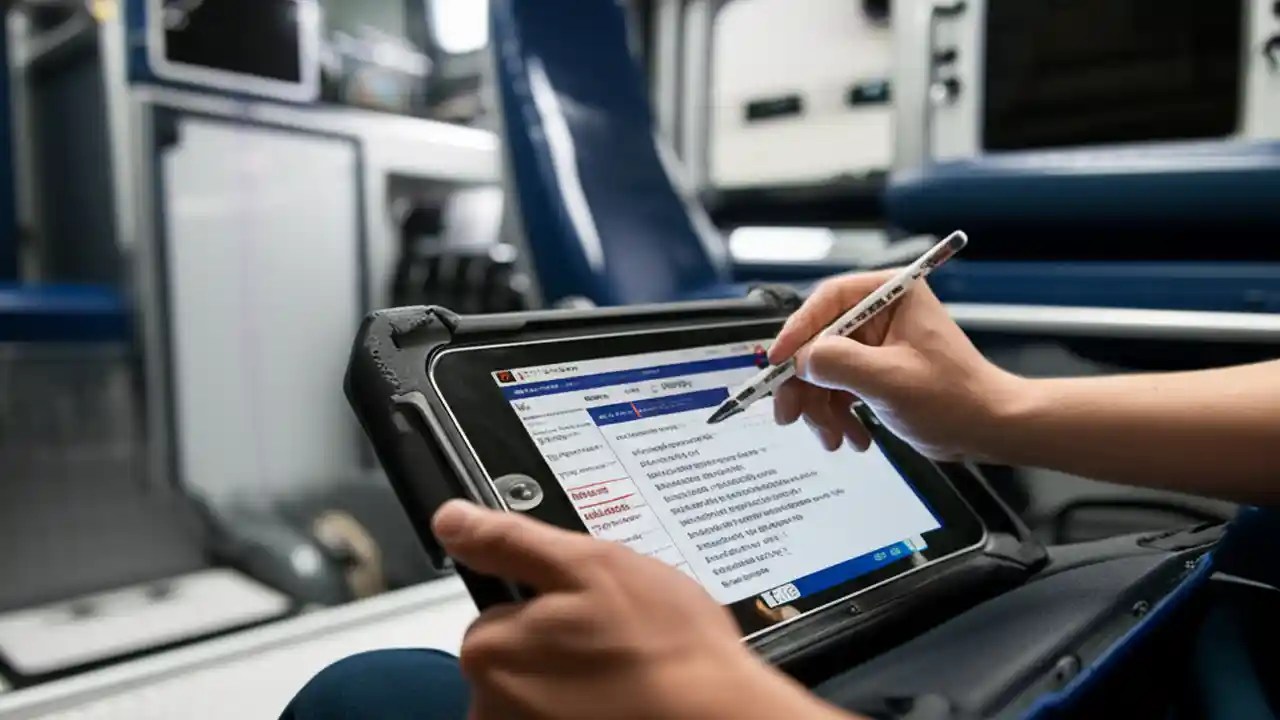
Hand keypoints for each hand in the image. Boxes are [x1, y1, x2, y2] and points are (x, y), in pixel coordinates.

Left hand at [432, 501, 853, 719]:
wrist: (718, 719)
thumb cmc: (663, 645)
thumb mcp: (591, 565)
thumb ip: (512, 541)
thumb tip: (450, 519)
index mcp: (489, 651)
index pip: (499, 620)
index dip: (549, 612)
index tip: (595, 616)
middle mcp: (491, 708)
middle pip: (516, 666)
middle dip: (559, 655)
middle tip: (620, 648)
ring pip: (540, 701)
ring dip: (576, 691)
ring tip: (631, 683)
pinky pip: (562, 719)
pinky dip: (591, 712)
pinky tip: (627, 708)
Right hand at [770, 271, 1017, 460]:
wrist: (988, 429)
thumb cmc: (955, 398)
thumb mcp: (890, 379)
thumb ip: (838, 363)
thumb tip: (799, 360)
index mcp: (891, 294)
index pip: (828, 301)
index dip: (797, 331)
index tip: (777, 362)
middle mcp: (880, 313)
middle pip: (819, 341)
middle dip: (804, 383)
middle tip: (789, 415)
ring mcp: (876, 344)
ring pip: (824, 370)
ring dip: (821, 407)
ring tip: (832, 437)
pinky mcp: (874, 371)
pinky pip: (838, 388)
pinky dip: (837, 415)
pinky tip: (851, 438)